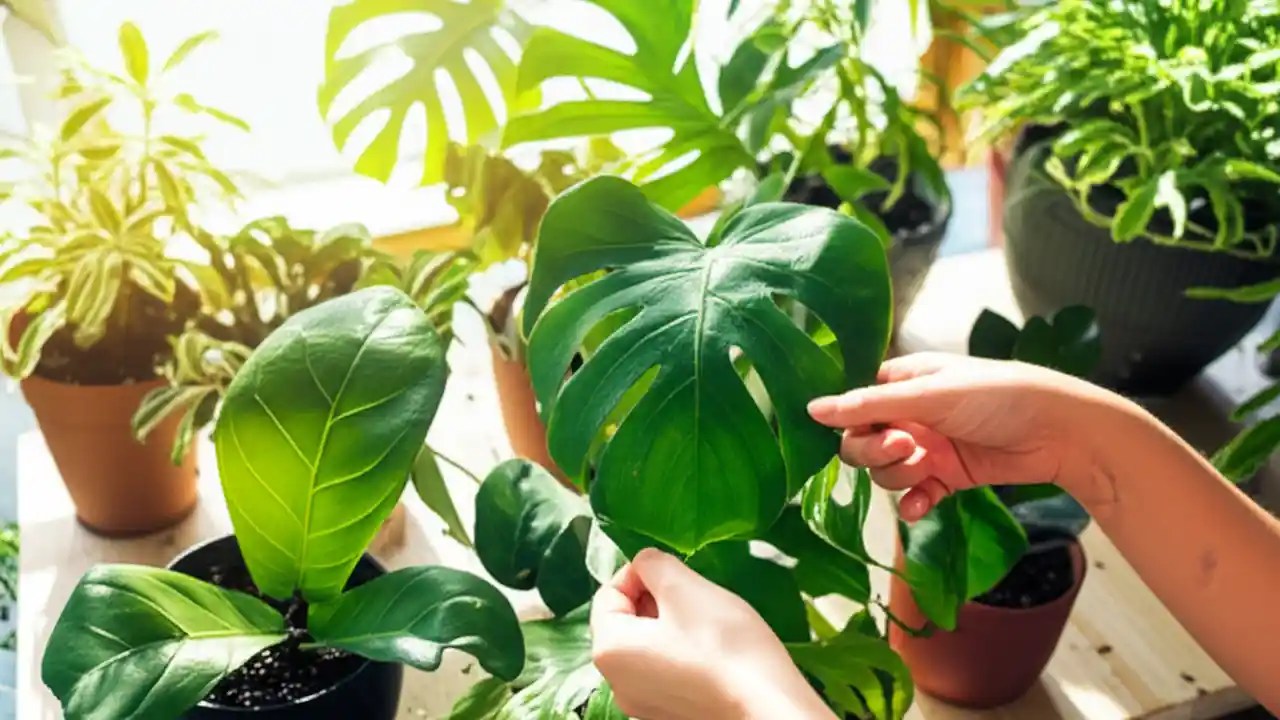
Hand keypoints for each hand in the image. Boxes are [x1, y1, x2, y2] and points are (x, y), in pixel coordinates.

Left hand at [590, 549, 833, 719]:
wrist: (766, 706)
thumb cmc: (723, 643)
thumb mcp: (685, 586)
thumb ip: (654, 565)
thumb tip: (644, 563)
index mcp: (609, 649)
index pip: (608, 593)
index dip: (638, 572)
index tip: (672, 568)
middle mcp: (617, 683)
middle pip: (625, 622)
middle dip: (654, 599)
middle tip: (692, 592)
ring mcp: (643, 705)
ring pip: (647, 647)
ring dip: (670, 625)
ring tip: (705, 619)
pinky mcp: (670, 715)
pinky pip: (664, 672)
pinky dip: (681, 653)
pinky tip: (711, 650)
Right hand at [808, 352, 1121, 520]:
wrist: (1059, 431)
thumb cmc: (996, 396)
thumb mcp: (929, 395)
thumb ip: (869, 406)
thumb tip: (811, 410)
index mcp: (903, 383)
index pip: (854, 406)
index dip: (852, 422)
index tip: (871, 429)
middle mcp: (909, 415)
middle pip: (862, 444)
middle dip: (876, 452)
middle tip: (906, 449)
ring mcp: (928, 448)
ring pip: (885, 473)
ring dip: (898, 476)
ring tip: (928, 468)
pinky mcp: (947, 478)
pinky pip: (913, 496)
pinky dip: (912, 504)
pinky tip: (919, 507)